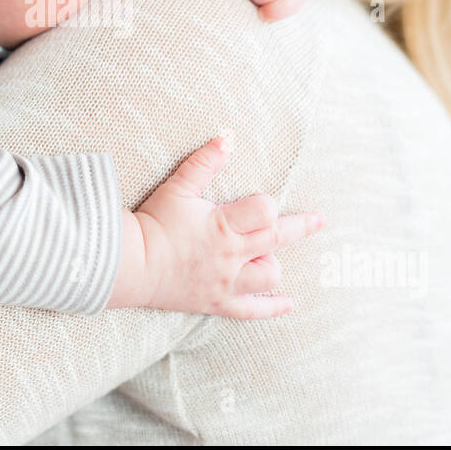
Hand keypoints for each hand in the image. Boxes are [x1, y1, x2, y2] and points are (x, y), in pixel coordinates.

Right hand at [108, 135, 322, 318]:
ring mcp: (226, 282)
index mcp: (224, 225)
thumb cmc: (154, 223)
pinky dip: (272, 307)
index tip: (260, 202)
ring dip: (274, 264)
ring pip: (269, 276)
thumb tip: (226, 138)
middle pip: (277, 239)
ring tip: (271, 255)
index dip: (267, 204)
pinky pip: (251, 310)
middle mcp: (231, 255)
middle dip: (300, 226)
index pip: (265, 211)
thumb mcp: (177, 188)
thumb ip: (203, 163)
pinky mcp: (217, 302)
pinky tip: (288, 303)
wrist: (131, 264)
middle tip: (319, 220)